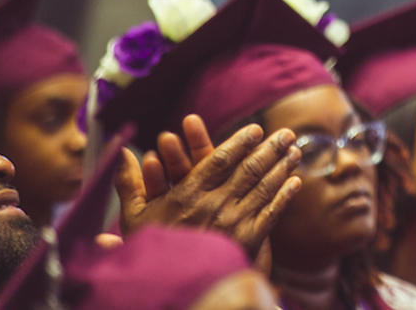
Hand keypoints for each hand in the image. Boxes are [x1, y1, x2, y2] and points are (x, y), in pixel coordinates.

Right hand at [115, 119, 302, 257]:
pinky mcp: (248, 240)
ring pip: (264, 187)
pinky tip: (295, 182)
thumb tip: (120, 152)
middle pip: (249, 169)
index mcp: (188, 195)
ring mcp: (234, 222)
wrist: (174, 287)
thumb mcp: (133, 217)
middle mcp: (214, 205)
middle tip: (286, 133)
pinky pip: (271, 213)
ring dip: (282, 167)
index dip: (239, 142)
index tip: (255, 129)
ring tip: (295, 151)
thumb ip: (129, 183)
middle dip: (270, 149)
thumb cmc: (152, 249)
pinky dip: (284, 196)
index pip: (219, 160)